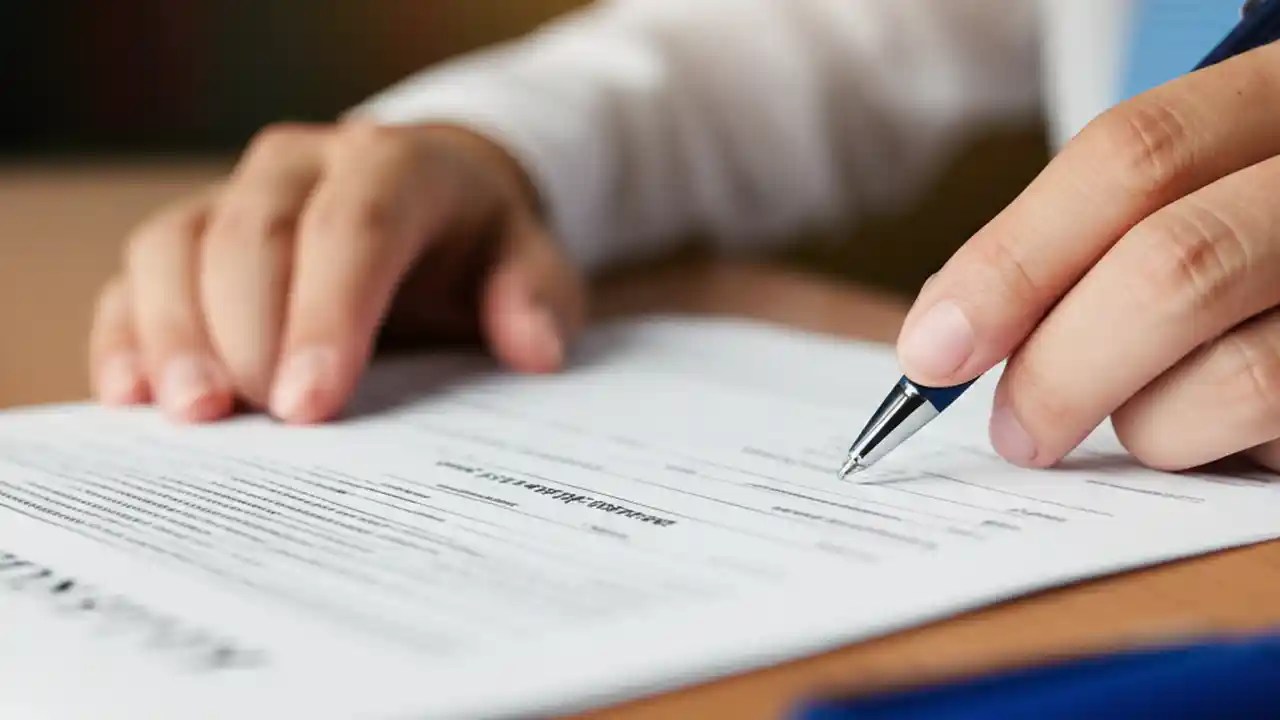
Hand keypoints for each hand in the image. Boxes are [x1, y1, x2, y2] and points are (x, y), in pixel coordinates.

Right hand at [90, 122, 584, 422]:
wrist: (428, 206)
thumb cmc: (476, 250)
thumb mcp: (529, 265)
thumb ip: (538, 298)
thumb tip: (534, 348)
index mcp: (392, 165)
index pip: (352, 229)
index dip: (327, 315)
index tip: (312, 404)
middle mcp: (300, 165)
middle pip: (253, 235)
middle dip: (246, 332)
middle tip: (257, 422)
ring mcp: (235, 194)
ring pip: (176, 244)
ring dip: (174, 333)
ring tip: (193, 416)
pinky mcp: (188, 234)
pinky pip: (137, 273)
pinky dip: (129, 333)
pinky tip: (132, 396)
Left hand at [896, 42, 1279, 471]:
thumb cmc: (1239, 227)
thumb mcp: (1181, 190)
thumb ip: (1075, 239)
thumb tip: (944, 334)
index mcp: (1272, 101)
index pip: (1134, 158)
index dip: (1015, 260)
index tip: (934, 349)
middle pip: (1175, 268)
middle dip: (1060, 369)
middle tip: (1014, 431)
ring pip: (1237, 379)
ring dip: (1149, 425)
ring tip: (1140, 414)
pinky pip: (1272, 443)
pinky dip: (1216, 450)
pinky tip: (1215, 425)